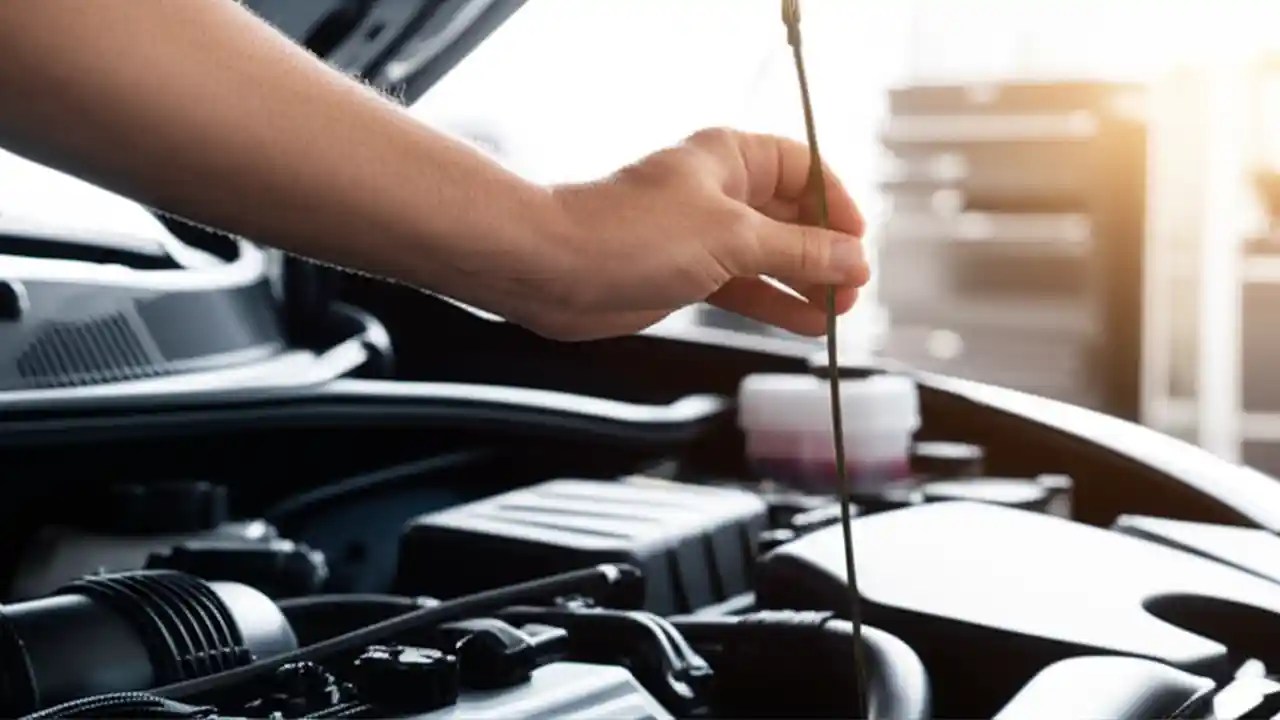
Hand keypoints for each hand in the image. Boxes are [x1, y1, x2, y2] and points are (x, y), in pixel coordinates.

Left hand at [523, 127, 868, 339]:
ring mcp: (702, 235)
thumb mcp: (732, 238)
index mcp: (730, 157)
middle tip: (853, 288)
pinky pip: (744, 286)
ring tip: (837, 312)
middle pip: (791, 216)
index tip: (859, 240)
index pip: (802, 167)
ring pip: (770, 257)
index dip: (834, 203)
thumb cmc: (631, 235)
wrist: (555, 270)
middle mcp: (719, 191)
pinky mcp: (687, 274)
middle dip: (825, 251)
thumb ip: (798, 251)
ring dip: (804, 283)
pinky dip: (773, 304)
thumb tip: (853, 258)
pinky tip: (802, 323)